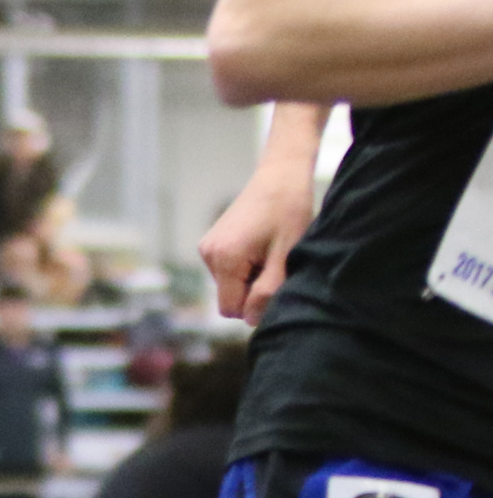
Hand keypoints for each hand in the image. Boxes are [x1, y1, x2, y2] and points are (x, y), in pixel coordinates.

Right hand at [199, 160, 314, 323]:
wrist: (279, 178)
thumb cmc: (289, 214)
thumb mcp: (285, 257)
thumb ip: (268, 292)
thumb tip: (252, 319)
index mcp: (224, 259)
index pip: (231, 309)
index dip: (256, 305)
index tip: (276, 283)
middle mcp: (208, 254)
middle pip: (229, 297)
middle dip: (253, 290)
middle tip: (276, 264)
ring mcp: (207, 246)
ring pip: (229, 284)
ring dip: (250, 277)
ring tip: (270, 251)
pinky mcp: (212, 241)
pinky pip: (227, 270)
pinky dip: (244, 266)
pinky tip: (260, 246)